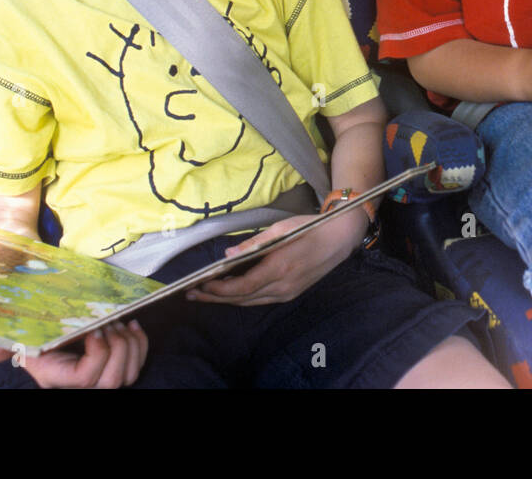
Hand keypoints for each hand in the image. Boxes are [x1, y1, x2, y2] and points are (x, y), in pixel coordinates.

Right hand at [0, 320, 147, 387]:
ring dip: (130, 344)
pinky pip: (137, 364)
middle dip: (117, 348)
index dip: (97, 354)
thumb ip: (0, 346)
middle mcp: (82, 385)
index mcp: (58, 378)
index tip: (93, 328)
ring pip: (128, 374)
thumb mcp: (18, 339)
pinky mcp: (117, 369)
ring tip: (119, 323)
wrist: (51, 339)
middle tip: (109, 323)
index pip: (86, 378)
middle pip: (112, 381)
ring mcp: (101, 379)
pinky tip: (132, 325)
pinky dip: (140, 343)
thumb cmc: (35, 338)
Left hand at [188, 208, 367, 305]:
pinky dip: (243, 297)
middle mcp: (283, 286)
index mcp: (279, 268)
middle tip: (191, 294)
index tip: (199, 285)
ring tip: (205, 295)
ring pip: (250, 302)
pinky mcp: (291, 293)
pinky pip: (261, 299)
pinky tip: (231, 291)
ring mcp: (288, 292)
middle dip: (215, 297)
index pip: (242, 286)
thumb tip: (227, 255)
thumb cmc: (310, 228)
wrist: (339, 238)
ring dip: (226, 299)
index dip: (218, 289)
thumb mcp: (281, 229)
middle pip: (242, 298)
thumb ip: (253, 244)